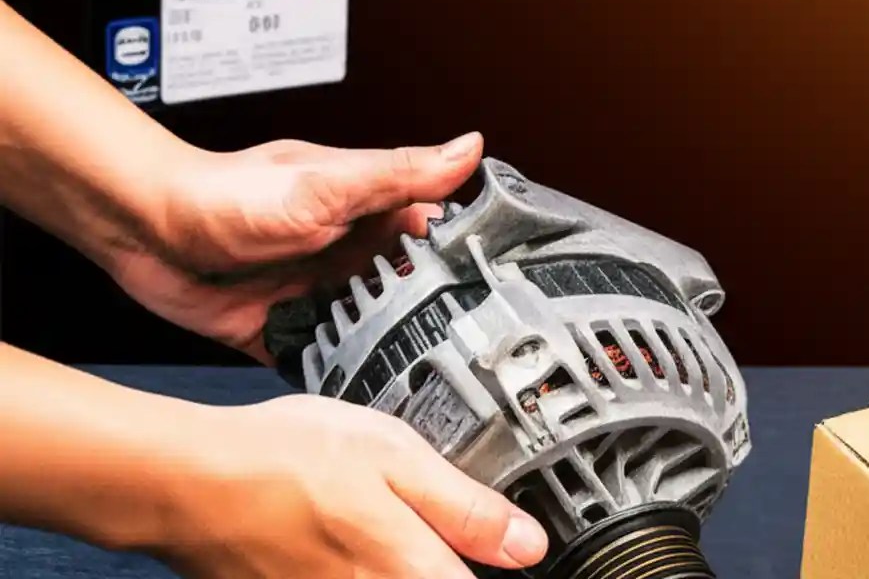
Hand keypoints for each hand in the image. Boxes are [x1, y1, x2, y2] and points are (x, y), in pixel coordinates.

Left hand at [105, 132, 484, 362]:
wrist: (146, 230)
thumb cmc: (227, 194)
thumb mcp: (327, 185)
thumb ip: (399, 173)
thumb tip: (471, 148)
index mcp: (369, 214)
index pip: (437, 240)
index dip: (469, 266)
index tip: (502, 296)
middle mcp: (349, 256)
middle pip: (411, 295)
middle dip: (438, 322)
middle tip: (469, 357)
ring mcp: (319, 295)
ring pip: (374, 333)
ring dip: (392, 354)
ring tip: (425, 386)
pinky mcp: (286, 330)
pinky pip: (326, 361)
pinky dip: (341, 376)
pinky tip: (361, 395)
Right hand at [159, 394, 547, 577]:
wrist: (186, 481)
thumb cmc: (284, 458)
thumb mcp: (393, 457)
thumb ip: (464, 508)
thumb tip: (528, 545)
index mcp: (411, 569)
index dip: (498, 565)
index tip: (500, 549)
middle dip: (445, 558)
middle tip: (427, 521)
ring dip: (401, 560)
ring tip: (371, 516)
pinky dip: (357, 563)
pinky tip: (343, 533)